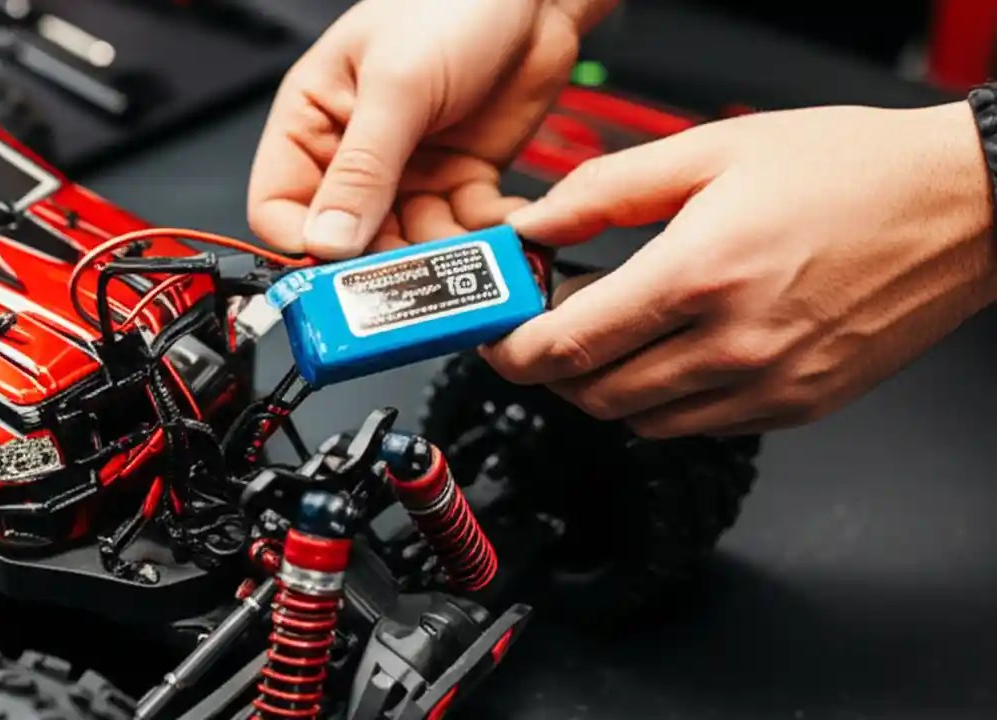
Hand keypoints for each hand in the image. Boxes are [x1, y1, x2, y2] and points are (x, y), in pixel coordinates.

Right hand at [247, 0, 615, 257]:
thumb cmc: (450, 4)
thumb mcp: (396, 86)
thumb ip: (363, 169)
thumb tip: (326, 241)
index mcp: (313, 121)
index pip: (281, 205)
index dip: (302, 245)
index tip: (332, 272)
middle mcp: (356, 155)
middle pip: (349, 238)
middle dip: (379, 260)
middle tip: (409, 279)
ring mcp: (409, 172)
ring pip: (408, 242)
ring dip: (438, 255)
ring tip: (466, 257)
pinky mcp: (459, 181)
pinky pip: (462, 230)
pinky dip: (484, 238)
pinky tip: (502, 232)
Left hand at [482, 102, 996, 436]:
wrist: (961, 207)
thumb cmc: (851, 172)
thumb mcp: (712, 151)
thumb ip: (607, 189)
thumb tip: (537, 225)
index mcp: (699, 275)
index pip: (567, 346)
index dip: (513, 348)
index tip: (497, 336)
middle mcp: (731, 344)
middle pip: (592, 395)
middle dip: (550, 369)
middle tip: (544, 330)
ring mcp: (766, 386)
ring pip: (638, 421)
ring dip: (603, 389)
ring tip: (609, 337)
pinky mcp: (796, 407)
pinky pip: (696, 427)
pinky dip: (662, 403)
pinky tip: (670, 355)